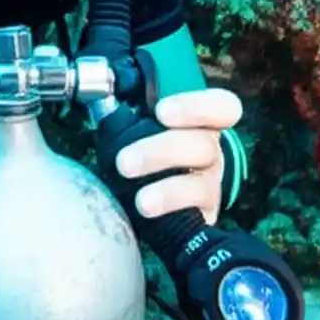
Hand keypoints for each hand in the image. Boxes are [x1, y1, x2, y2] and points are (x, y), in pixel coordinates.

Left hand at [113, 88, 242, 224]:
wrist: (155, 203)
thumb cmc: (145, 158)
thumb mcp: (142, 132)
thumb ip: (129, 119)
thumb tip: (97, 102)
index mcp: (199, 125)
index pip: (222, 107)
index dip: (196, 107)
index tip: (162, 111)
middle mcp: (210, 153)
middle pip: (203, 145)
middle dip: (160, 151)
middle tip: (124, 162)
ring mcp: (210, 186)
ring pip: (200, 183)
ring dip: (167, 190)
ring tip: (141, 201)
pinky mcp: (204, 216)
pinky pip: (196, 215)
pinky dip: (171, 212)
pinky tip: (149, 212)